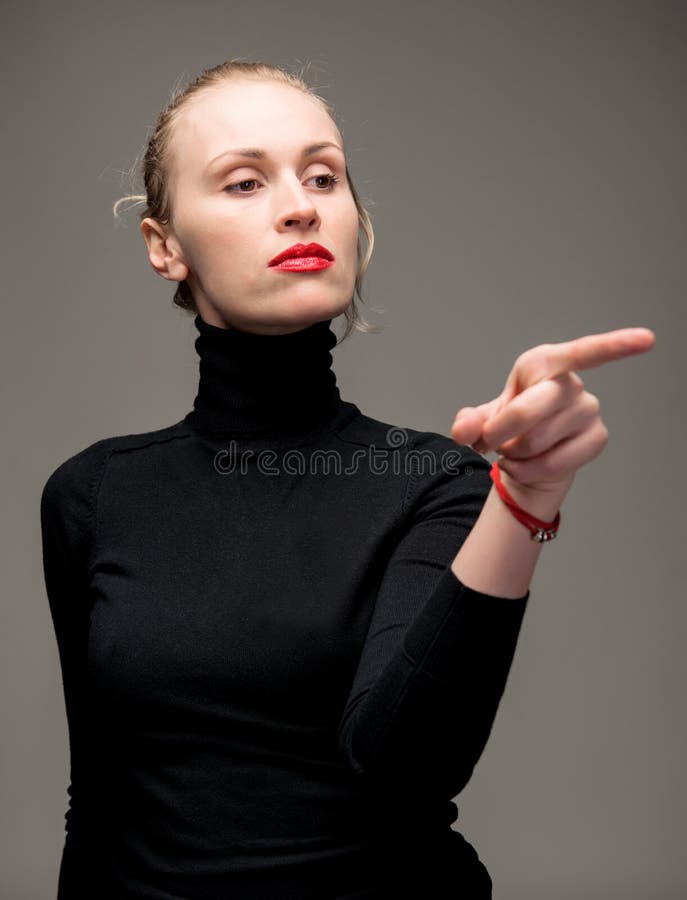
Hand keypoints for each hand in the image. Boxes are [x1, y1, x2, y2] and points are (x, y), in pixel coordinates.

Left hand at [450, 327, 655, 505]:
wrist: (526, 460)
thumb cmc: (509, 426)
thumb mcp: (481, 421)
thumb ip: (469, 422)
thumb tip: (464, 430)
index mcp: (544, 364)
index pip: (582, 352)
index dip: (615, 345)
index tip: (647, 340)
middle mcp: (571, 383)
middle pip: (533, 407)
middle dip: (502, 429)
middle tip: (490, 439)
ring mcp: (588, 410)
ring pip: (536, 441)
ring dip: (513, 452)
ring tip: (514, 448)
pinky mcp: (596, 438)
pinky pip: (553, 462)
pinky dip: (527, 470)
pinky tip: (525, 464)